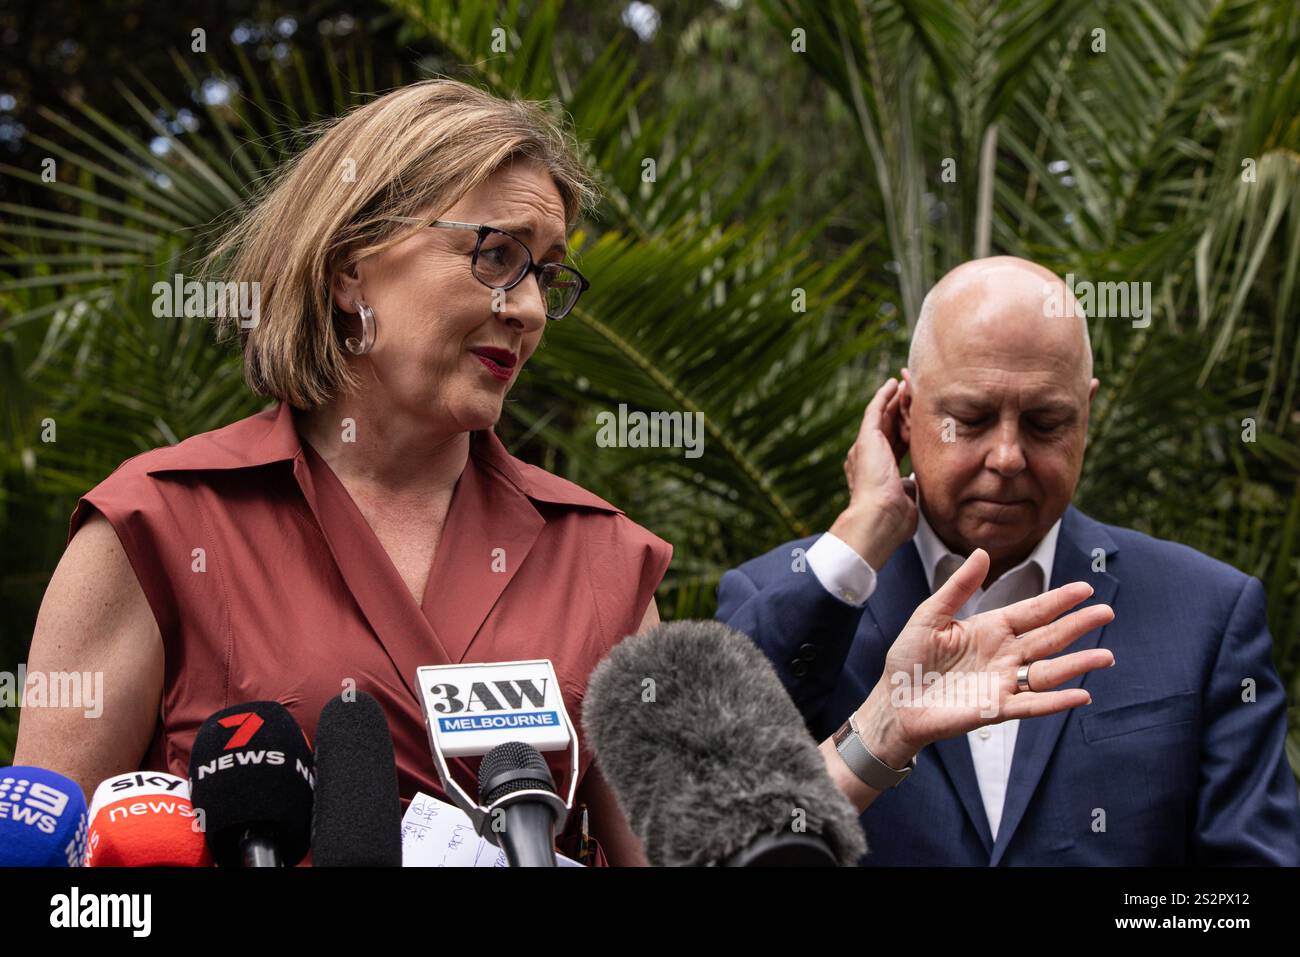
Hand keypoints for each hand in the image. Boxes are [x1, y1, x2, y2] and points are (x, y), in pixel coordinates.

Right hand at [830, 377, 916, 569]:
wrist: (879, 519)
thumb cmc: (894, 520)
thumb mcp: (907, 501)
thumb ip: (908, 489)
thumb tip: (912, 484)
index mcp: (878, 473)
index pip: (896, 447)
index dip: (907, 433)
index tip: (918, 423)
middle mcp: (867, 457)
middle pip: (889, 428)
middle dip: (901, 412)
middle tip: (912, 395)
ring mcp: (865, 447)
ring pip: (882, 416)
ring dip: (895, 399)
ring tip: (906, 384)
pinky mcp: (866, 438)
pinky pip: (875, 410)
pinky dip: (884, 396)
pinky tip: (894, 383)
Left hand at [854, 548, 1114, 768]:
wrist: (895, 700)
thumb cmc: (909, 659)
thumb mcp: (929, 616)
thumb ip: (957, 587)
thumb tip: (981, 552)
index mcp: (989, 628)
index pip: (1031, 611)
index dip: (1057, 600)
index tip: (1085, 588)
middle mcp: (1003, 654)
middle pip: (1048, 637)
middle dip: (1078, 625)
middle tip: (1107, 612)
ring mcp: (1003, 682)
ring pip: (1049, 671)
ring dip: (1077, 664)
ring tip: (1106, 655)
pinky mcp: (996, 709)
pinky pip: (1032, 704)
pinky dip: (1057, 701)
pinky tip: (1081, 694)